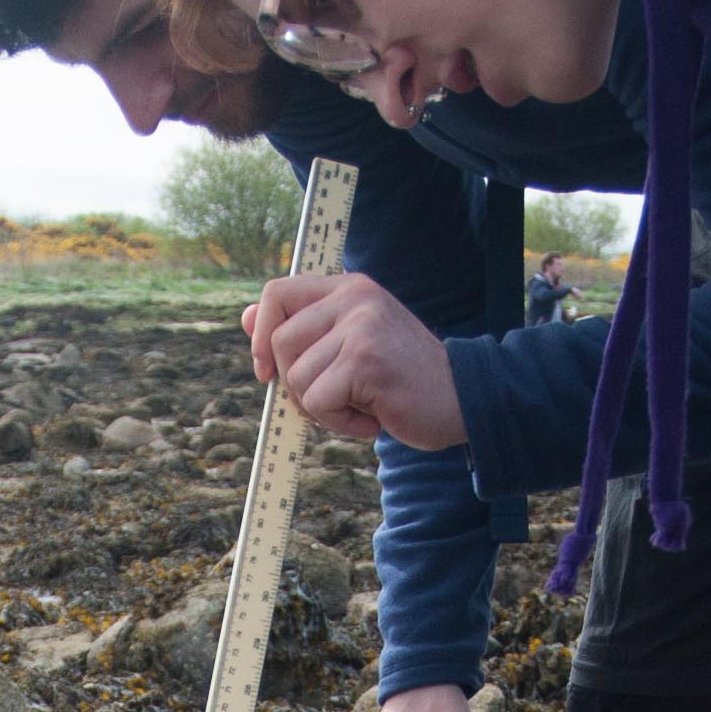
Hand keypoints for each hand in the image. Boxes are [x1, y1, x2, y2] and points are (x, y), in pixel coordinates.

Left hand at [240, 273, 465, 449]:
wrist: (464, 398)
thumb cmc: (404, 378)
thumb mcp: (352, 344)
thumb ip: (304, 328)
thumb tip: (246, 318)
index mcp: (349, 288)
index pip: (276, 292)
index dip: (261, 334)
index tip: (267, 369)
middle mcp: (354, 299)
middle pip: (280, 343)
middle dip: (297, 384)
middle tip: (336, 396)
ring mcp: (360, 327)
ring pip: (297, 379)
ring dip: (323, 409)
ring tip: (362, 405)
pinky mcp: (364, 361)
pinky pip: (318, 402)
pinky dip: (339, 423)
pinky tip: (372, 417)